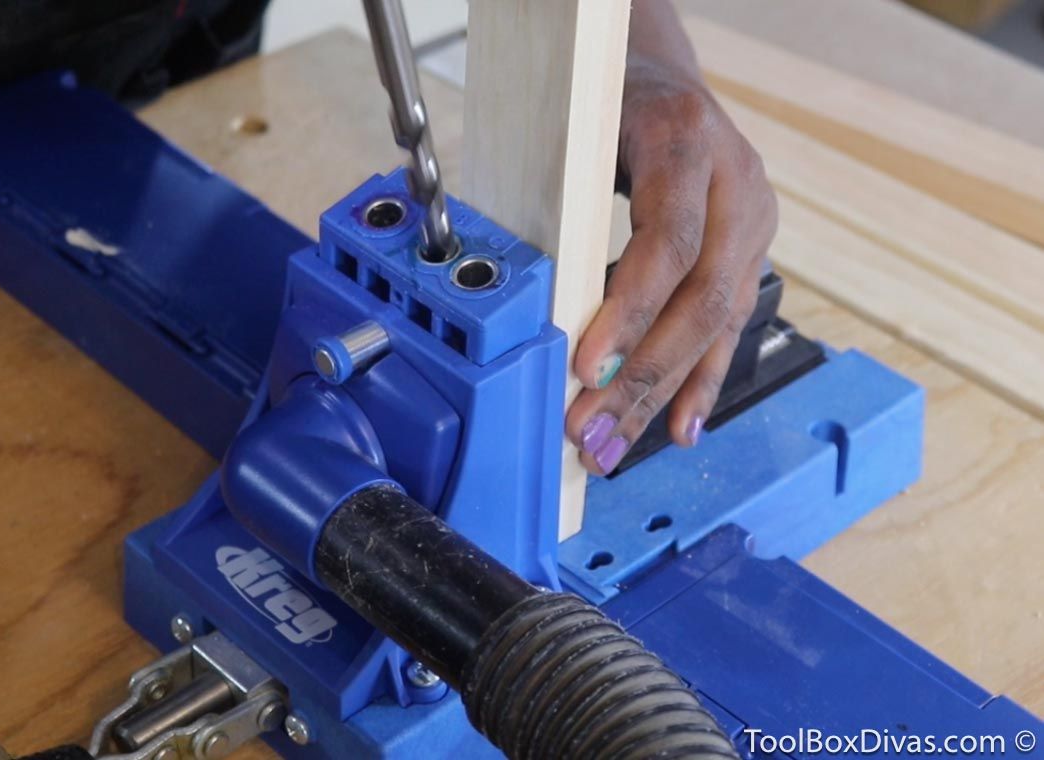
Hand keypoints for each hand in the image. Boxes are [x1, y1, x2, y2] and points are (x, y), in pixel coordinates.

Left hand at [566, 57, 776, 474]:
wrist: (666, 84)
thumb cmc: (610, 106)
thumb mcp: (583, 131)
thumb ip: (571, 205)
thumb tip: (538, 309)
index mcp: (688, 142)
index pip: (670, 241)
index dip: (631, 310)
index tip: (588, 367)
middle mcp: (735, 184)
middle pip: (700, 297)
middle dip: (643, 376)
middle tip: (590, 430)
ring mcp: (752, 223)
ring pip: (717, 323)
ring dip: (662, 394)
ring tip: (614, 445)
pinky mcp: (751, 256)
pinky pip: (730, 328)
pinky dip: (700, 382)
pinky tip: (679, 429)